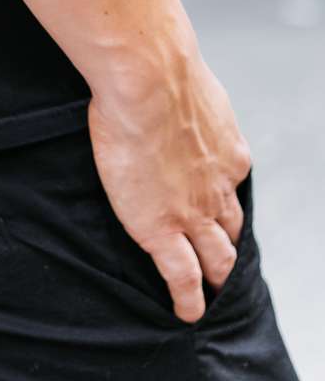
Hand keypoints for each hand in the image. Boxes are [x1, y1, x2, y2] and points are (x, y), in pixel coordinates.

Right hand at [87, 50, 251, 322]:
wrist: (148, 79)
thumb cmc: (160, 69)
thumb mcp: (191, 83)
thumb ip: (189, 99)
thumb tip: (176, 90)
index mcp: (227, 152)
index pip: (230, 187)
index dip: (223, 202)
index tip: (215, 208)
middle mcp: (219, 187)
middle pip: (231, 230)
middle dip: (228, 248)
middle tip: (222, 264)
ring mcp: (193, 213)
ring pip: (216, 258)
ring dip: (215, 276)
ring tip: (212, 293)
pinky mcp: (163, 229)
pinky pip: (181, 276)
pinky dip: (188, 298)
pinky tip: (187, 311)